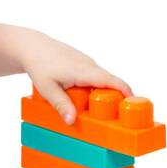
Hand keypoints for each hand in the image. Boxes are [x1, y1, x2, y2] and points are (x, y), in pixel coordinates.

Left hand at [19, 32, 133, 124]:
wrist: (32, 46)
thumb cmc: (39, 65)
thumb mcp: (48, 88)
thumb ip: (61, 105)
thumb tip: (72, 121)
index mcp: (84, 71)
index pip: (112, 81)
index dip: (125, 92)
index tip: (134, 103)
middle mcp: (90, 65)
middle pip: (110, 83)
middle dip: (116, 97)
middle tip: (118, 116)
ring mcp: (87, 63)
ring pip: (102, 80)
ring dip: (104, 94)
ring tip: (100, 111)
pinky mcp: (83, 64)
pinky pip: (95, 77)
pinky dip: (96, 88)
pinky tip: (86, 99)